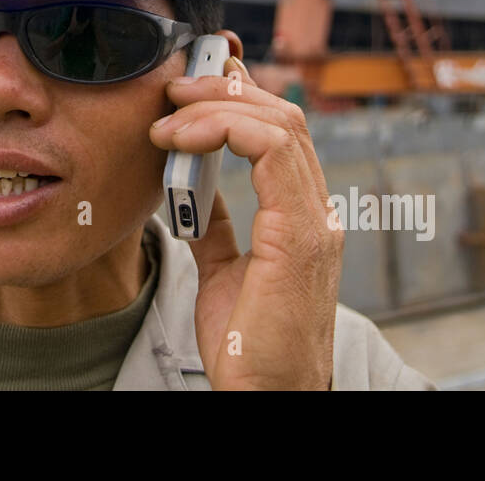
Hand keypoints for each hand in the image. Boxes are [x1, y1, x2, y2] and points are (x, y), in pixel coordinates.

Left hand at [149, 56, 341, 389]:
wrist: (266, 396)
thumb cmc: (247, 347)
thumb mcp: (223, 270)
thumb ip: (214, 226)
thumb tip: (190, 189)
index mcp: (301, 216)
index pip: (280, 131)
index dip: (240, 97)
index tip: (191, 88)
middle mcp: (316, 211)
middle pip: (284, 115)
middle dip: (225, 89)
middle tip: (173, 88)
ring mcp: (314, 220)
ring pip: (279, 122)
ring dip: (216, 105)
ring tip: (168, 115)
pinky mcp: (301, 233)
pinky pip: (270, 149)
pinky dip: (223, 129)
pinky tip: (181, 141)